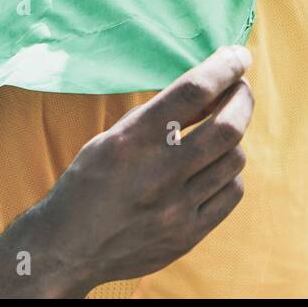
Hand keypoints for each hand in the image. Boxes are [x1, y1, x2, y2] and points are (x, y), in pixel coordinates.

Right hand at [30, 45, 254, 294]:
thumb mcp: (112, 138)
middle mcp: (157, 174)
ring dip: (233, 138)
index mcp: (132, 141)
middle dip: (242, 99)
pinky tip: (214, 169)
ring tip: (217, 134)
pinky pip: (232, 192)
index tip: (239, 56)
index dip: (224, 68)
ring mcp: (175, 209)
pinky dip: (229, 173)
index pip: (192, 92)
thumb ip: (160, 115)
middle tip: (239, 90)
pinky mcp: (187, 235)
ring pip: (235, 158)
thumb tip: (213, 86)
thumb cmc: (89, 183)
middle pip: (228, 126)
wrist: (65, 250)